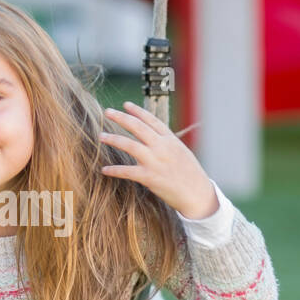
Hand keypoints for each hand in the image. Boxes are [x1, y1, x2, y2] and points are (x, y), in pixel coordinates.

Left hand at [99, 102, 217, 219]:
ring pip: (130, 145)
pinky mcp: (150, 177)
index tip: (125, 104)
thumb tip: (153, 136)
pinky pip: (128, 171)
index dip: (137, 111)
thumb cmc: (190, 174)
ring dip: (113, 139)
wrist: (198, 194)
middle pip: (137, 127)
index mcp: (170, 139)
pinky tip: (104, 169)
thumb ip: (166, 143)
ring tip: (101, 136)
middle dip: (121, 118)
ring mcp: (155, 161)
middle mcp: (162, 147)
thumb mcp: (181, 152)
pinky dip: (114, 170)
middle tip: (107, 112)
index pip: (151, 120)